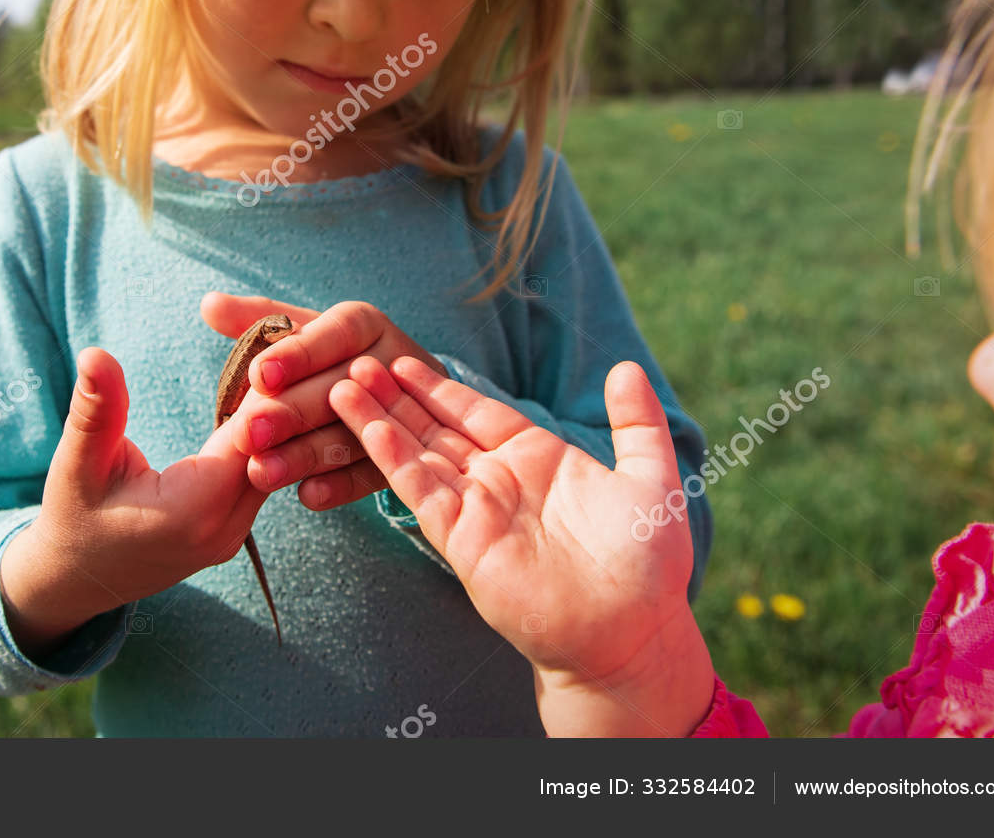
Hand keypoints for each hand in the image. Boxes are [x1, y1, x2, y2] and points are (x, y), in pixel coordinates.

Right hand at [0, 346, 267, 652]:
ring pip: (276, 463)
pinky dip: (264, 437)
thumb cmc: (73, 518)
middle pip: (275, 450)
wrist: (73, 580)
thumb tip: (94, 355)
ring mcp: (234, 535)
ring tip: (284, 357)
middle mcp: (226, 530)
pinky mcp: (233, 530)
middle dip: (280, 395)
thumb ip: (96, 410)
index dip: (263, 386)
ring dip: (276, 416)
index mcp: (193, 513)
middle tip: (290, 333)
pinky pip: (262, 474)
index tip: (276, 333)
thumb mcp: (77, 463)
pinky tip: (266, 397)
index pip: (249, 437)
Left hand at [201, 292, 446, 508]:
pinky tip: (306, 496)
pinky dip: (341, 487)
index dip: (298, 356)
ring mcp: (401, 412)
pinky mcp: (402, 453)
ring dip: (306, 456)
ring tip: (261, 472)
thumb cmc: (328, 356)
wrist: (394, 391)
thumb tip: (209, 305)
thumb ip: (258, 321)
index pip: (334, 333)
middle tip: (246, 434)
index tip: (259, 375)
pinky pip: (373, 474)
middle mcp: (390, 363)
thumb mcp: (300, 331)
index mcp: (364, 324)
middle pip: (340, 389)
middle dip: (291, 413)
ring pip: (354, 435)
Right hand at [328, 353, 713, 736]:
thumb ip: (636, 421)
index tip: (400, 360)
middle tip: (355, 362)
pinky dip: (393, 459)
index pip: (475, 410)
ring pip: (417, 455)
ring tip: (343, 386)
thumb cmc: (647, 564)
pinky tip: (368, 428)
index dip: (437, 386)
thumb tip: (626, 368)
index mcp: (537, 457)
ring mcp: (477, 509)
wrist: (632, 634)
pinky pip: (421, 491)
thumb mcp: (650, 477)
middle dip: (395, 397)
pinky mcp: (463, 541)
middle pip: (435, 428)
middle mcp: (499, 479)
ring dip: (379, 421)